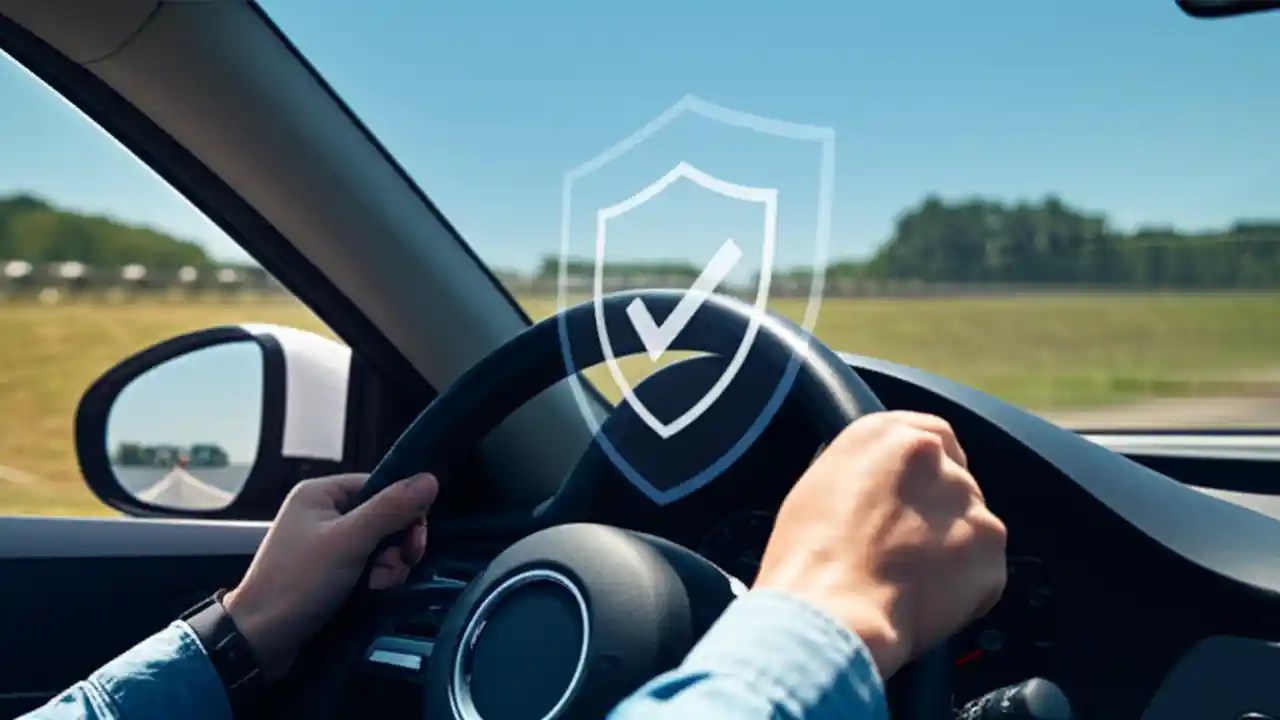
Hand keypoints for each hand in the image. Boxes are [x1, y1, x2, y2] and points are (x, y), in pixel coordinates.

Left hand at [223, 472, 438, 677]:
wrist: (260, 639)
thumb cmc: (298, 582)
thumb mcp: (349, 541)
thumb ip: (391, 509)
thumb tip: (430, 479)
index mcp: (322, 493)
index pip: (381, 487)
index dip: (404, 512)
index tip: (413, 541)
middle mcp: (325, 513)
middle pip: (385, 518)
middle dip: (397, 546)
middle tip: (395, 569)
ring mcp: (327, 544)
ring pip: (382, 545)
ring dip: (389, 567)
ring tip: (376, 586)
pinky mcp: (331, 571)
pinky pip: (369, 566)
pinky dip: (376, 580)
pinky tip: (370, 593)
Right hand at [753, 411, 1006, 677]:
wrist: (832, 609)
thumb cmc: (809, 557)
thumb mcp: (822, 488)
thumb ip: (866, 475)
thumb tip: (883, 494)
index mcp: (886, 434)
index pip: (934, 435)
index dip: (933, 470)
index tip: (924, 497)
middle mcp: (933, 456)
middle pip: (956, 483)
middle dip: (940, 517)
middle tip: (909, 552)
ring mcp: (968, 500)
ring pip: (973, 527)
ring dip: (954, 553)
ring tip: (911, 584)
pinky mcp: (990, 546)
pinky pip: (985, 571)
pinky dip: (967, 591)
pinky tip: (928, 604)